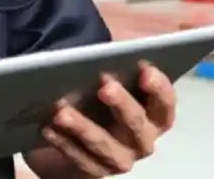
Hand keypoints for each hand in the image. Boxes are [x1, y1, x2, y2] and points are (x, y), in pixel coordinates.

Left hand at [32, 62, 175, 176]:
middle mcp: (142, 139)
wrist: (74, 127)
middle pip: (138, 124)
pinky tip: (48, 128)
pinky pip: (81, 160)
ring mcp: (120, 159)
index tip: (145, 69)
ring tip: (62, 112)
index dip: (159, 88)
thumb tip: (113, 47)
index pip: (165, 103)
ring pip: (106, 145)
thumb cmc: (96, 90)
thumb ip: (117, 55)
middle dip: (123, 104)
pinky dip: (64, 143)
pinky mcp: (95, 170)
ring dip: (83, 128)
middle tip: (105, 87)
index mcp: (153, 114)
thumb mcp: (109, 68)